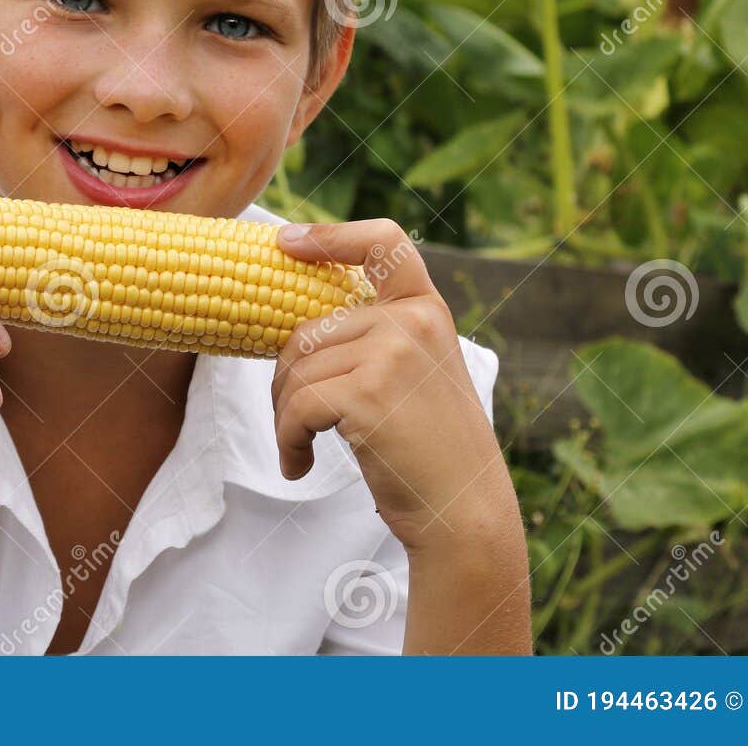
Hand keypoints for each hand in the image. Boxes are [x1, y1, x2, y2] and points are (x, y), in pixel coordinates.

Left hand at [272, 219, 510, 555]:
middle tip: (293, 424)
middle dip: (287, 380)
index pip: (383, 242)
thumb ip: (378, 338)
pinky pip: (296, 406)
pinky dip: (287, 440)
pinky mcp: (368, 394)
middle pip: (308, 330)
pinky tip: (299, 465)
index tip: (287, 241)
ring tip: (299, 449)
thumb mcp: (416, 374)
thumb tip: (298, 327)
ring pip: (296, 370)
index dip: (330, 235)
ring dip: (284, 416)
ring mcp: (391, 353)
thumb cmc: (431, 451)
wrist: (463, 512)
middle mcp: (412, 320)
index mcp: (426, 309)